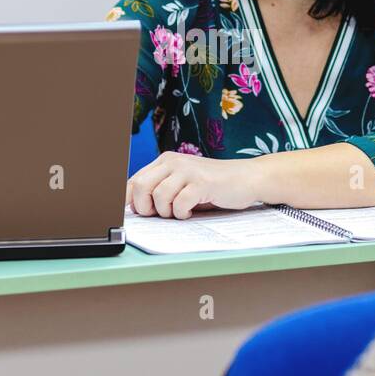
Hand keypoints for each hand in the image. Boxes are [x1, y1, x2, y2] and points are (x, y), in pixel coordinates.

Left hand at [126, 152, 263, 218]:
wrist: (247, 178)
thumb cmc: (213, 186)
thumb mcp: (182, 184)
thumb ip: (160, 189)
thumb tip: (134, 208)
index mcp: (165, 161)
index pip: (133, 180)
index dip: (127, 200)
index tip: (132, 215)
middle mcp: (173, 161)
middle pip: (140, 186)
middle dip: (145, 207)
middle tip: (159, 214)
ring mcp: (188, 170)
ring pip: (159, 196)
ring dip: (167, 212)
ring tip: (180, 211)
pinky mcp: (202, 182)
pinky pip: (180, 203)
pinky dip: (183, 214)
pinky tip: (191, 211)